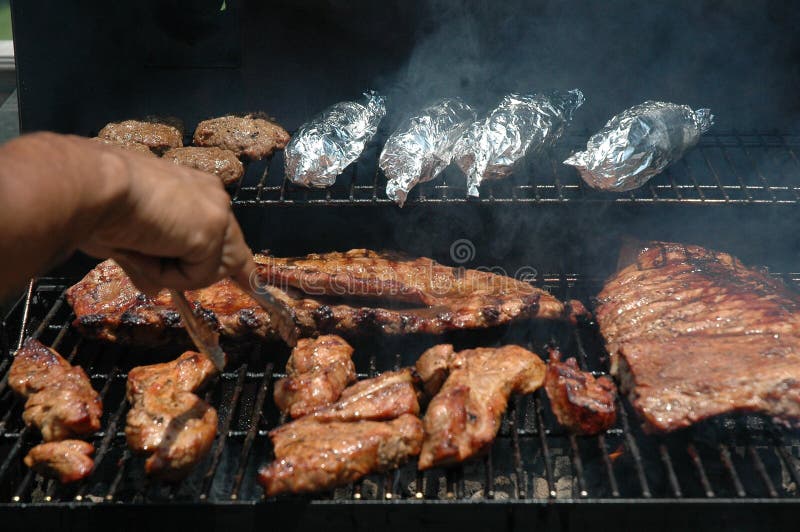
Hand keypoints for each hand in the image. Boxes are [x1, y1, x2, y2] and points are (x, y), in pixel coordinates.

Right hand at [77, 138, 251, 294]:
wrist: (92, 185)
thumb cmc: (98, 204)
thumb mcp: (128, 239)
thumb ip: (150, 264)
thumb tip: (154, 291)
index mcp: (197, 191)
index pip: (226, 231)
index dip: (238, 261)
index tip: (252, 280)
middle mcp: (214, 198)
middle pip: (230, 255)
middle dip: (199, 273)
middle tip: (155, 257)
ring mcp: (218, 214)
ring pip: (212, 270)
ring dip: (175, 274)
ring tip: (142, 246)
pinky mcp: (213, 231)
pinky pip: (198, 276)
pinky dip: (169, 275)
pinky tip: (148, 248)